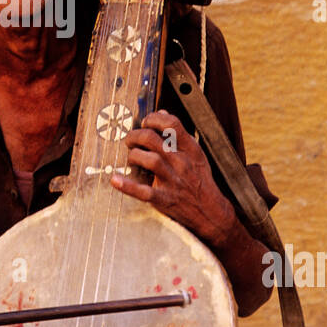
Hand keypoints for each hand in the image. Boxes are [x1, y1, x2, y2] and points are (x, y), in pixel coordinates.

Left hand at [111, 110, 236, 247]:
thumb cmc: (200, 181)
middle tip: (130, 140)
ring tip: (131, 157)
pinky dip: (127, 186)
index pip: (172, 124)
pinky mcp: (164, 199)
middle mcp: (182, 162)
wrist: (211, 212)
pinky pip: (144, 191)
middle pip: (152, 139)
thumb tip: (163, 114)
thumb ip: (179, 134)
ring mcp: (173, 181)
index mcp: (190, 150)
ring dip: (133, 155)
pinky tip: (115, 180)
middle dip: (135, 135)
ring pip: (149, 160)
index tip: (145, 122)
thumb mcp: (196, 154)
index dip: (153, 119)